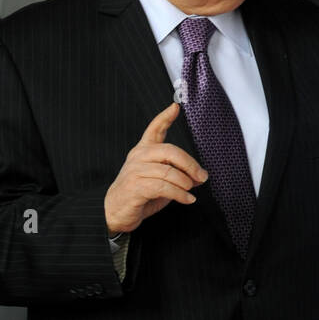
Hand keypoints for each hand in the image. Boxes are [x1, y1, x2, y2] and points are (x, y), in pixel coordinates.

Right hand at [103, 103, 206, 234]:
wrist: (116, 212)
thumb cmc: (141, 194)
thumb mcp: (161, 179)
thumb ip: (177, 173)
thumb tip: (200, 175)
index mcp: (144, 150)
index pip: (154, 129)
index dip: (165, 117)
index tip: (175, 107)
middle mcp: (138, 157)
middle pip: (170, 151)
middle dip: (190, 164)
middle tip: (202, 176)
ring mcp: (135, 171)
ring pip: (168, 171)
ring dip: (185, 183)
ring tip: (192, 190)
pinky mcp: (135, 187)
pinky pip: (164, 187)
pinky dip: (180, 194)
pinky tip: (188, 199)